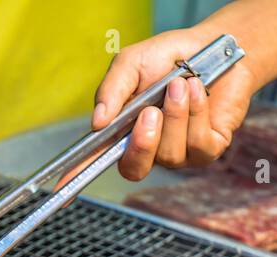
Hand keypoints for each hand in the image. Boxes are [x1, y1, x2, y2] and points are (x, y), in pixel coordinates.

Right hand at [93, 29, 258, 180]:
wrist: (215, 46)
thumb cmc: (170, 57)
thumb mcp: (132, 64)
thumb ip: (112, 90)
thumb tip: (96, 123)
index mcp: (123, 130)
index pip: (97, 158)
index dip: (79, 175)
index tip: (62, 189)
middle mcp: (149, 148)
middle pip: (134, 168)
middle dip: (142, 143)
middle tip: (151, 111)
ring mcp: (178, 153)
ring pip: (169, 153)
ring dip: (175, 115)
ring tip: (182, 84)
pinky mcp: (208, 150)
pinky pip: (198, 144)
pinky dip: (197, 113)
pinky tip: (199, 91)